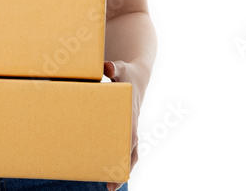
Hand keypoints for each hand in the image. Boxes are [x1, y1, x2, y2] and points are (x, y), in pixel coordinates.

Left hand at [103, 60, 142, 190]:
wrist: (137, 73)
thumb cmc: (127, 72)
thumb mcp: (121, 68)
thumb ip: (115, 68)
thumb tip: (108, 67)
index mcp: (132, 114)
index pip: (131, 137)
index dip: (126, 154)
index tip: (120, 168)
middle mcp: (132, 124)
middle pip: (130, 151)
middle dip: (122, 169)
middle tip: (110, 186)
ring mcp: (130, 127)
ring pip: (129, 153)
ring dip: (122, 169)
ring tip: (110, 186)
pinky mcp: (125, 128)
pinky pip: (125, 147)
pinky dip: (120, 159)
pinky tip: (108, 170)